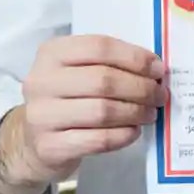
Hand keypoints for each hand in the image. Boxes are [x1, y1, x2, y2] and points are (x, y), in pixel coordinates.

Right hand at [2, 35, 168, 188]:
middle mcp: (42, 81)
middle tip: (159, 95)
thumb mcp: (78, 70)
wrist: (34, 139)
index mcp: (52, 53)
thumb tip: (155, 69)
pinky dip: (123, 135)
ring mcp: (42, 115)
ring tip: (150, 113)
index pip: (100, 47)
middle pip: (104, 80)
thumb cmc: (67, 97)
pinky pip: (98, 140)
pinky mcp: (50, 146)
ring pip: (103, 111)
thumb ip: (110, 64)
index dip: (135, 57)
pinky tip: (133, 131)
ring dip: (135, 112)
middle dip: (140, 88)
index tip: (158, 69)